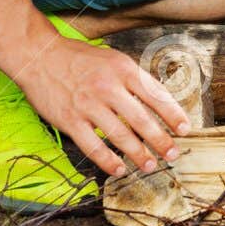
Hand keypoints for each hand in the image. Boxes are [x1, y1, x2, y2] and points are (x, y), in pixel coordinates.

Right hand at [17, 36, 188, 176]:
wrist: (39, 56)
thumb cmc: (79, 59)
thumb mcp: (113, 59)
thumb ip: (134, 80)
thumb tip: (160, 102)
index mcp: (123, 69)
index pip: (156, 95)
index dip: (173, 114)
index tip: (185, 129)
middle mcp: (108, 86)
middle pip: (142, 120)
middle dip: (161, 141)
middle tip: (172, 154)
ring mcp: (88, 104)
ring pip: (120, 136)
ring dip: (138, 155)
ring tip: (150, 165)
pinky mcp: (70, 120)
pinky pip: (93, 146)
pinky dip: (108, 161)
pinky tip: (118, 170)